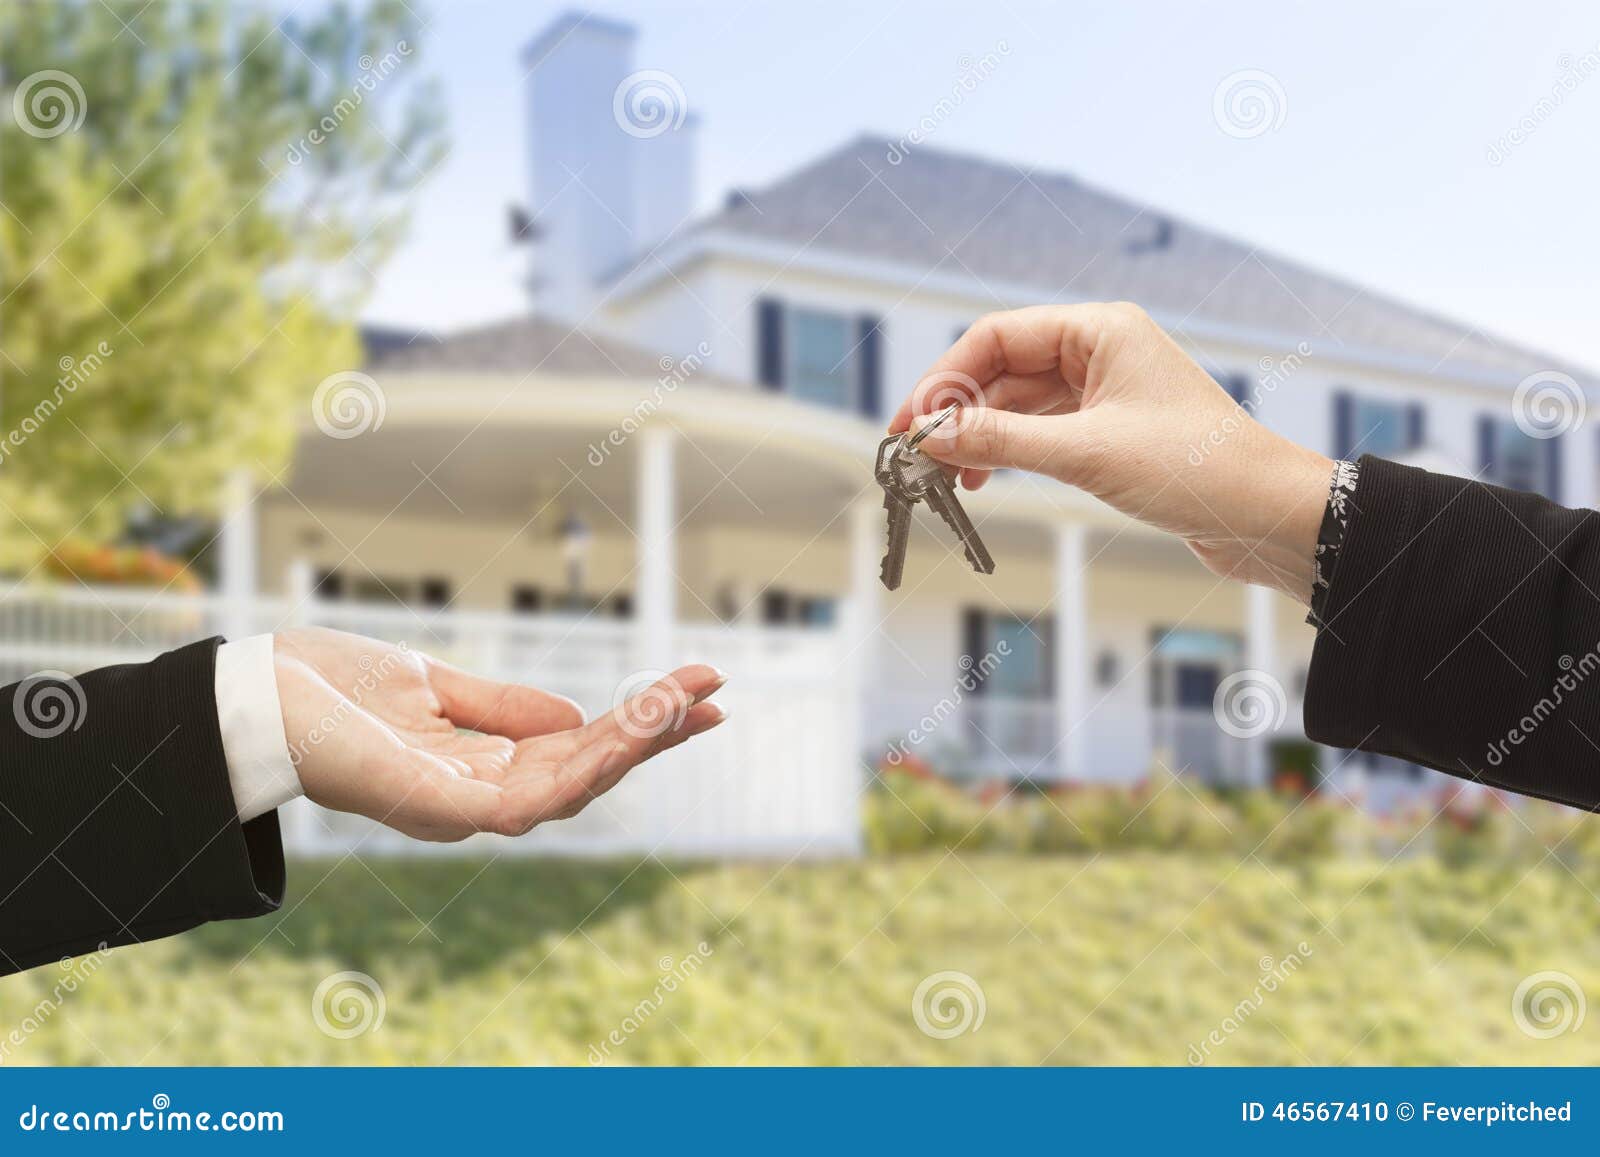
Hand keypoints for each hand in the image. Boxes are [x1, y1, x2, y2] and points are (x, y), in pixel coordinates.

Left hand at [271, 627, 727, 840]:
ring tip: (685, 703)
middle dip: (654, 735)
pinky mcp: (441, 809)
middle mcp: (478, 798)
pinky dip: (584, 768)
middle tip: (715, 692)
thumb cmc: (328, 689)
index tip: (696, 689)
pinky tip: (624, 734)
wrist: (251, 692)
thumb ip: (500, 707)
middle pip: (588, 773)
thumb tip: (573, 717)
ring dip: (634, 748)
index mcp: (481, 767)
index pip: (578, 752)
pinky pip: (530, 801)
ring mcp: (461, 809)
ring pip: (572, 790)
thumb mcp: (433, 685)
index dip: (638, 726)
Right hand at [888, 303, 1332, 600]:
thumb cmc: (1196, 469)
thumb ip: (1002, 441)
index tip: (912, 422)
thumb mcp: (1085, 453)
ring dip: (979, 436)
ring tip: (946, 475)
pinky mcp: (1110, 430)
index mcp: (1100, 329)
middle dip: (957, 410)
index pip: (998, 336)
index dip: (946, 379)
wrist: (1264, 515)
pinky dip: (1007, 452)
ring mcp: (1105, 390)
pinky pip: (1040, 430)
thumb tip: (934, 435)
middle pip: (1002, 368)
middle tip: (917, 454)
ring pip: (1018, 403)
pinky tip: (982, 478)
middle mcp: (1101, 350)